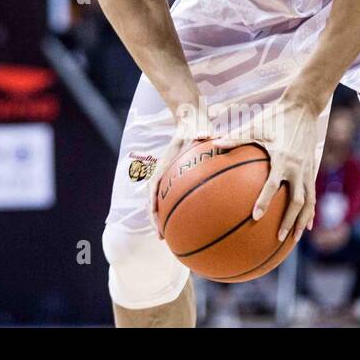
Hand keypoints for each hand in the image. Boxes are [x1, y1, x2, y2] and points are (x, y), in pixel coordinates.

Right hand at [149, 98, 212, 239]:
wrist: (191, 120)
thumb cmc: (195, 125)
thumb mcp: (198, 127)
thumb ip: (201, 131)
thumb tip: (206, 135)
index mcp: (165, 163)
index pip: (154, 185)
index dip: (152, 201)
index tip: (154, 216)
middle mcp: (164, 173)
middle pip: (154, 200)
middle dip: (156, 219)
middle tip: (162, 237)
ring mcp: (170, 178)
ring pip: (163, 203)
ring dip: (164, 220)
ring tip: (171, 238)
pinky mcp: (179, 180)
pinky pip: (177, 200)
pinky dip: (179, 214)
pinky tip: (194, 226)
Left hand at [213, 89, 321, 242]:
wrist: (302, 107)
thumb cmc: (274, 116)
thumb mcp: (254, 125)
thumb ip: (235, 137)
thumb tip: (214, 144)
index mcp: (282, 158)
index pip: (273, 185)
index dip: (265, 201)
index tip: (256, 216)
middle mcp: (298, 167)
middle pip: (296, 201)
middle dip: (287, 221)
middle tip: (277, 238)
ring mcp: (307, 170)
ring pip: (308, 202)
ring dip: (301, 221)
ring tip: (293, 239)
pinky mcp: (312, 169)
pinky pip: (312, 194)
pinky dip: (310, 211)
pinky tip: (305, 225)